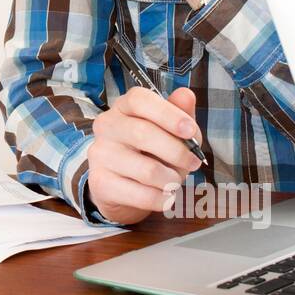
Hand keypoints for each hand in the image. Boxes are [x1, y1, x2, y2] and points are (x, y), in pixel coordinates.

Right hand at [87, 87, 202, 224]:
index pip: (139, 100)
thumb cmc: (150, 153)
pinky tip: (165, 196)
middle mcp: (107, 126)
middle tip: (194, 162)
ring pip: (147, 169)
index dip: (168, 114)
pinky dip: (162, 199)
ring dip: (171, 179)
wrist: (123, 188)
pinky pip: (141, 194)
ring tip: (175, 181)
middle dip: (177, 151)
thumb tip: (186, 95)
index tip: (190, 131)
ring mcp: (100, 154)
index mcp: (124, 107)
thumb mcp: (170, 131)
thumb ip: (179, 113)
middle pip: (142, 133)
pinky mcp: (100, 183)